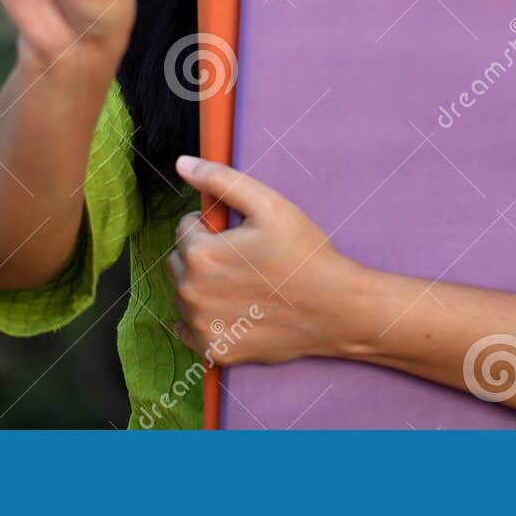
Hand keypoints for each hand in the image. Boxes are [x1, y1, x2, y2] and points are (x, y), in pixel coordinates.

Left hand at [167, 156, 364, 365]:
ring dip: (201, 286)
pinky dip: (203, 319)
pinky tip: (233, 311)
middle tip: (243, 258)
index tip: (241, 235)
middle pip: (179, 261)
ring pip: (183, 294)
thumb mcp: (269, 205)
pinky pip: (188, 329)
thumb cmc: (304, 255)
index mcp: (201, 255)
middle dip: (202, 254)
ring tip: (243, 284)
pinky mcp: (214, 352)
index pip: (184, 228)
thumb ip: (221, 180)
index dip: (212, 226)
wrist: (336, 309)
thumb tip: (182, 163)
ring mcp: (201, 327)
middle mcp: (191, 294)